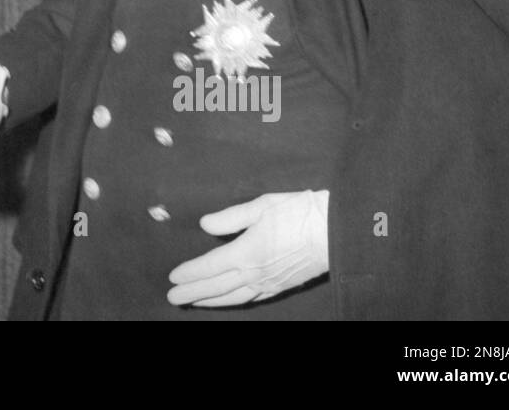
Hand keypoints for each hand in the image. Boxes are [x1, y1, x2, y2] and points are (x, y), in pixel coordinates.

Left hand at [166, 190, 328, 306]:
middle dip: (192, 292)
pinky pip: (253, 298)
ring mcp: (269, 282)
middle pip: (216, 286)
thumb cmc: (298, 214)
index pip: (210, 266)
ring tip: (193, 302)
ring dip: (211, 301)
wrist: (336, 232)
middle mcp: (254, 273)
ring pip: (233, 297)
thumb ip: (230, 217)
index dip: (190, 272)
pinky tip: (230, 301)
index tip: (172, 277)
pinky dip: (236, 301)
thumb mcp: (261, 206)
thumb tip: (204, 225)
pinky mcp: (282, 286)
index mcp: (246, 252)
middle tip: (172, 298)